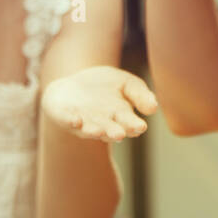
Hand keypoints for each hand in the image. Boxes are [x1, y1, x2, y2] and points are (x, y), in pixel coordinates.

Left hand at [40, 66, 158, 141]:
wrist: (73, 83)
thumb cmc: (103, 86)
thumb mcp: (126, 83)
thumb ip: (140, 94)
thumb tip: (154, 108)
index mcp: (119, 116)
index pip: (128, 122)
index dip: (133, 125)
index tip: (140, 126)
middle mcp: (102, 123)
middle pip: (109, 129)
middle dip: (114, 132)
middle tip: (121, 134)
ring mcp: (82, 121)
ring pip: (89, 128)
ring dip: (93, 131)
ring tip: (99, 131)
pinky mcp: (63, 115)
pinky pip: (66, 120)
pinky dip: (71, 121)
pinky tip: (76, 121)